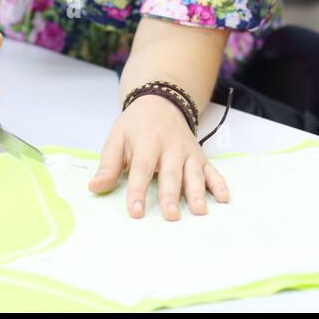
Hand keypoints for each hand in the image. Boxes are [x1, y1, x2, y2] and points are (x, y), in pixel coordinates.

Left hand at [88, 94, 229, 219]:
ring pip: (194, 173)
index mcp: (147, 142)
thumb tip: (95, 187)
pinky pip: (212, 170)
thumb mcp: (117, 138)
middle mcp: (170, 147)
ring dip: (197, 192)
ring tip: (199, 211)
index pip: (142, 168)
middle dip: (171, 195)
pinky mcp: (201, 157)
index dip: (138, 190)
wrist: (161, 102)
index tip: (136, 211)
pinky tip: (223, 199)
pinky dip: (219, 184)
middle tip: (170, 216)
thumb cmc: (136, 126)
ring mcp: (188, 152)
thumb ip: (108, 164)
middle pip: (171, 173)